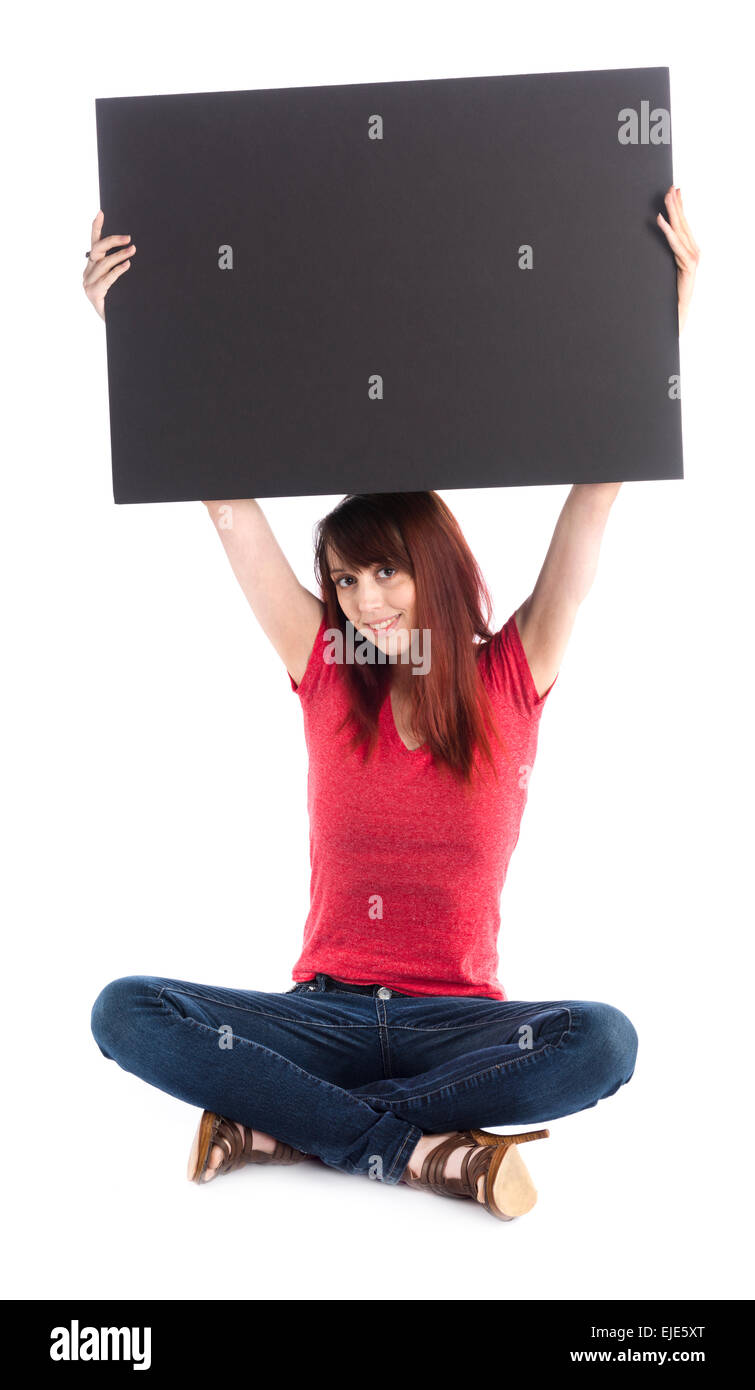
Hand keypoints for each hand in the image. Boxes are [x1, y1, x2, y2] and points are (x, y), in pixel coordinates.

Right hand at [82, 209, 135, 320]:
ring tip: (133, 251)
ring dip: (120, 256)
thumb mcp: (118, 280)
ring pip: (104, 263)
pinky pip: (107, 278)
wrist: (117, 324)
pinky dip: (118, 270)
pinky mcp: (93, 293)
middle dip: (112, 241)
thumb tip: (131, 248)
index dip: (96, 227)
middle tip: (129, 238)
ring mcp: (88, 283)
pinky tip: (127, 265)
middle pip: (97, 250)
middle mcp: (87, 272)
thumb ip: (118, 265)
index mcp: (92, 266)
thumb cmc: (119, 301)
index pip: (94, 243)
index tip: (101, 213)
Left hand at [656, 186, 699, 333]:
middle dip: (676, 203)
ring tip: (666, 197)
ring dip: (673, 212)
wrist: (678, 312)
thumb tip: (656, 239)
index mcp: (689, 250)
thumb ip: (667, 254)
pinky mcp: (688, 265)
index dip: (680, 206)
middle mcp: (693, 251)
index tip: (675, 190)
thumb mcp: (668, 269)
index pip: (684, 223)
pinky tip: (660, 219)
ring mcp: (692, 258)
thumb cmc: (671, 293)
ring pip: (680, 230)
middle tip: (670, 187)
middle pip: (683, 223)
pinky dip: (667, 231)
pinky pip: (675, 245)